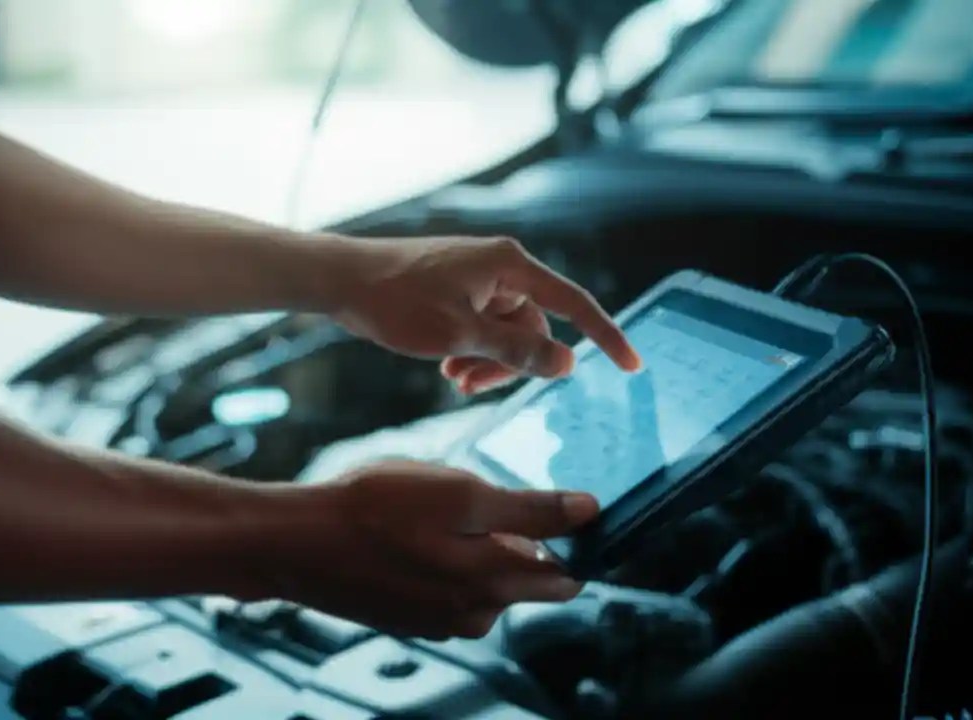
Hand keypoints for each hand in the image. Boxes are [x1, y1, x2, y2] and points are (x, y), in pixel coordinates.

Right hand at [275, 460, 598, 639]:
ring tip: (435, 511)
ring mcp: (441, 621)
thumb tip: (589, 512)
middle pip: (526, 580)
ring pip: (486, 581)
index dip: (573, 542)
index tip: (564, 510)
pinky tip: (413, 533)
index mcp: (496, 583)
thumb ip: (531, 509)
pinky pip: (450, 587)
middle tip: (477, 498)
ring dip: (477, 547)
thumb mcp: (460, 493)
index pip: (566, 576)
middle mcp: (475, 614)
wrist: (297, 543)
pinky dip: (444, 560)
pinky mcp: (412, 618)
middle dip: (519, 539)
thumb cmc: (373, 509)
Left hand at [332, 237, 641, 393]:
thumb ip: (517, 351)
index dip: (606, 337)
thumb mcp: (460, 334)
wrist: (340, 279)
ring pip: (506, 333)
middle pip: (533, 328)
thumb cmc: (395, 300)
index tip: (632, 367)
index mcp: (509, 265)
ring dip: (488, 362)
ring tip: (455, 380)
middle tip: (472, 385)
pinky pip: (483, 326)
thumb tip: (567, 364)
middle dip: (512, 363)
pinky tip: (447, 367)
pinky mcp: (458, 289)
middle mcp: (500, 266)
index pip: (574, 303)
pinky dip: (473, 351)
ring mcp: (478, 278)